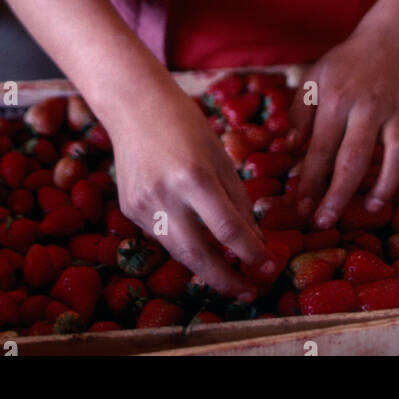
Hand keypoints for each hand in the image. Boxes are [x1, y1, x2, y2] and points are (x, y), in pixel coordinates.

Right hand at [103, 73, 284, 298]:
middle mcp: (164, 194)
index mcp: (193, 175)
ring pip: (178, 252)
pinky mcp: (130, 209)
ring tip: (229, 275)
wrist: (134, 106)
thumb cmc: (185, 125)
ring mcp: (142, 205)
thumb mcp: (220, 157)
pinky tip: (195, 238)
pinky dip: (183, 243)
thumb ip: (237, 201)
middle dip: (226, 280)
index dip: (251, 254)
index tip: (269, 268)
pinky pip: (162, 237)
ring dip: (206, 268)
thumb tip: (254, 243)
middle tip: (250, 292)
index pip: (227, 229)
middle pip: (198, 256)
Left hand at [287, 28, 398, 228]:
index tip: (299, 208)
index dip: (309, 181)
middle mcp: (368, 108)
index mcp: (337, 99)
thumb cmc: (345, 65)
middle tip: (324, 222)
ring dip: (383, 187)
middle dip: (338, 196)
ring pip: (394, 156)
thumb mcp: (313, 79)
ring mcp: (396, 114)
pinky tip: (395, 184)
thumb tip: (291, 151)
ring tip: (370, 210)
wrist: (392, 42)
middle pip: (354, 159)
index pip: (321, 148)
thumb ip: (299, 114)